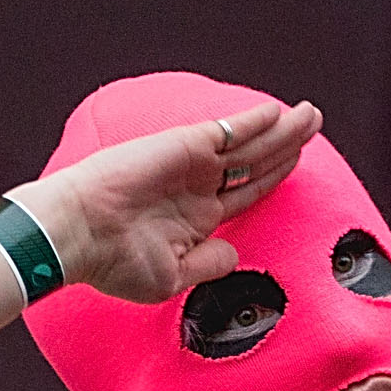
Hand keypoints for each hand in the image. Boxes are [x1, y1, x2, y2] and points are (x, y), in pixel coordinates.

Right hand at [11, 99, 324, 303]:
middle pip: (255, 163)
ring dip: (284, 129)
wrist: (77, 233)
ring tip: (311, 115)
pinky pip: (230, 130)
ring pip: (251, 145)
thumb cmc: (112, 262)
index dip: (273, 180)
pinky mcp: (185, 146)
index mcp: (195, 219)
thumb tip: (236, 253)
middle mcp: (197, 188)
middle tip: (312, 125)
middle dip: (287, 146)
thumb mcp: (169, 278)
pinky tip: (278, 112)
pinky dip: (255, 120)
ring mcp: (192, 165)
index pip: (246, 194)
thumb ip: (209, 264)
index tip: (296, 167)